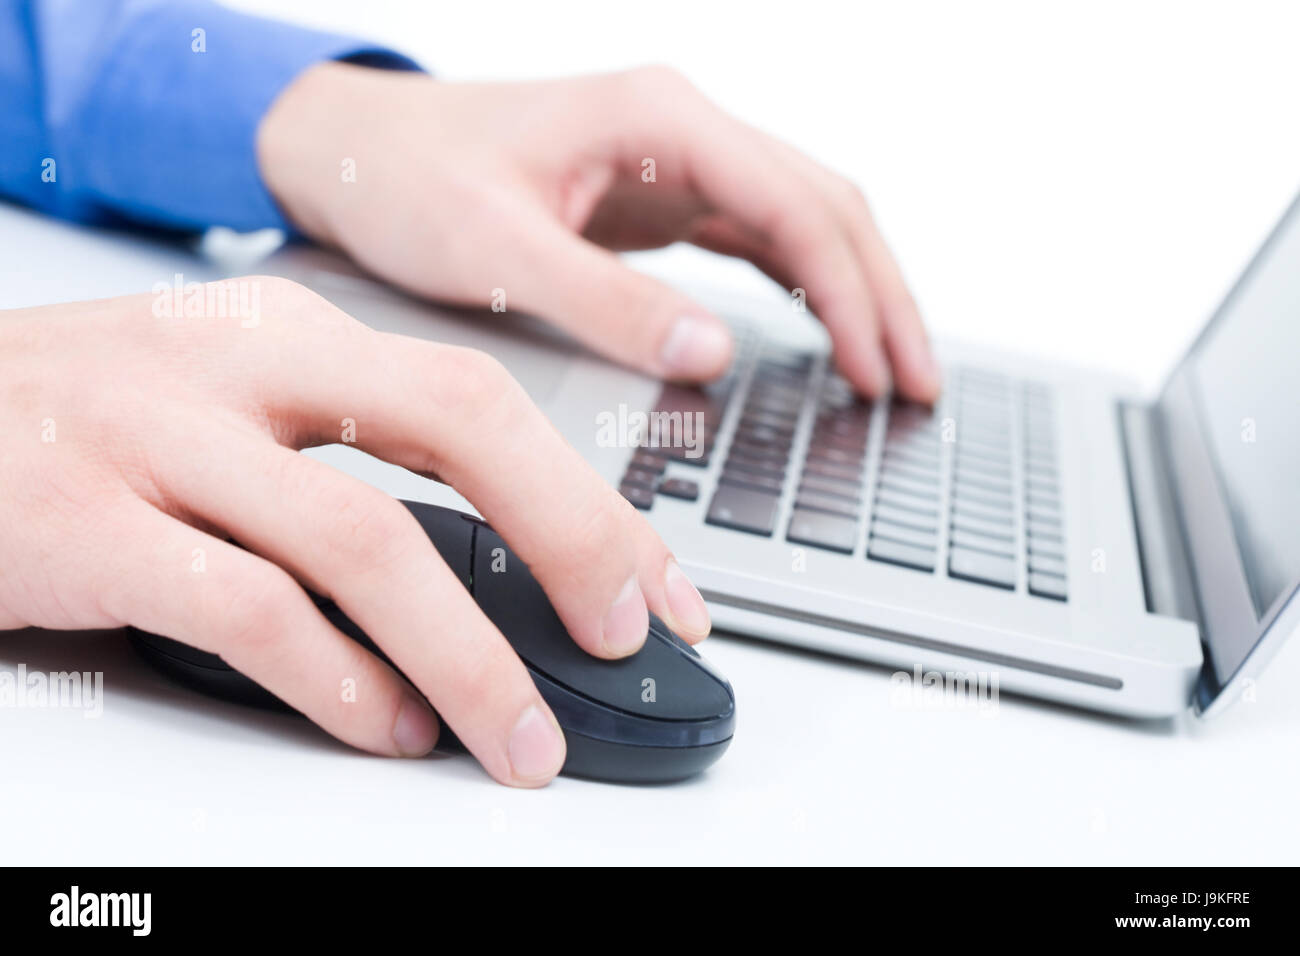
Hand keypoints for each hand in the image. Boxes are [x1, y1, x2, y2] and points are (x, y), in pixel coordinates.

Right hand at [0, 278, 711, 785]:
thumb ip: (348, 464)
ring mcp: (161, 439)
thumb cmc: (87, 421)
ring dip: (464, 653)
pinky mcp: (86, 525)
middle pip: (460, 425)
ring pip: (363, 539)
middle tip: (625, 634)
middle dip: (570, 535)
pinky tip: (385, 726)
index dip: (587, 494)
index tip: (655, 583)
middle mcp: (240, 367)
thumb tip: (491, 571)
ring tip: (516, 733)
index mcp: (294, 335)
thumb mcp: (232, 405)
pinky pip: (247, 610)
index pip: (485, 398)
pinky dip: (336, 681)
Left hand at [257, 63, 939, 400]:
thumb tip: (714, 355)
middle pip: (823, 205)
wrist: (356, 151)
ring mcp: (676, 161)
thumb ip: (609, 302)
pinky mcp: (659, 196)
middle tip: (917, 383)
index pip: (794, 204)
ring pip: (802, 219)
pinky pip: (759, 236)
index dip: (850, 293)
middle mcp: (681, 129)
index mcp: (658, 119)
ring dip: (855, 290)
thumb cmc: (411, 180)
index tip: (878, 371)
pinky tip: (827, 330)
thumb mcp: (501, 248)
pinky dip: (804, 285)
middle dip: (879, 295)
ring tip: (892, 369)